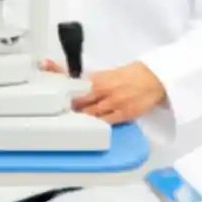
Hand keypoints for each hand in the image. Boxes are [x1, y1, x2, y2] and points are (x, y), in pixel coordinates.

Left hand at [46, 60, 166, 124]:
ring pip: (89, 114)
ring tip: (67, 121)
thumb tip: (69, 83)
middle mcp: (104, 90)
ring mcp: (113, 103)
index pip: (72, 79)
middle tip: (55, 109)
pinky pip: (105, 123)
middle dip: (66, 105)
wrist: (153, 79)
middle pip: (78, 100)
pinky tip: (86, 127)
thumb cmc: (130, 76)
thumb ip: (90, 82)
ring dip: (78, 117)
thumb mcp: (107, 74)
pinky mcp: (123, 114)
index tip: (48, 80)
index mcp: (98, 78)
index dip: (58, 79)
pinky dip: (95, 125)